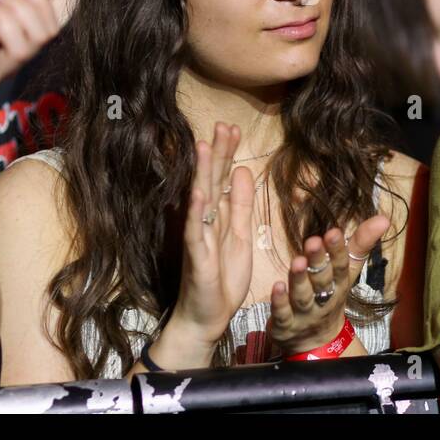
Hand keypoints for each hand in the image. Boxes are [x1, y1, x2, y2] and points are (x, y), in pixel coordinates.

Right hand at [166, 124, 256, 350]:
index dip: (228, 154)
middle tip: (221, 125)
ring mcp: (199, 236)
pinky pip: (196, 229)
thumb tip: (243, 171)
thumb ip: (241, 204)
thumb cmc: (222, 277)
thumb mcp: (240, 235)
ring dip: (203, 172)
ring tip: (204, 145)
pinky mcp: (196, 255)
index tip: (232, 128)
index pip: (223, 178)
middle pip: (212, 180)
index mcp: (218, 215)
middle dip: (217, 153)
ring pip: (201, 198)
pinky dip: (197, 210)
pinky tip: (198, 191)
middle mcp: (205, 220)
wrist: (208, 315)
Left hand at [268, 214, 388, 356]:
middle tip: (313, 241)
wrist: (318, 344)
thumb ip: (361, 243)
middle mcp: (323, 298)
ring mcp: (304, 313)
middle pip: (322, 280)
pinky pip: (283, 314)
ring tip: (297, 262)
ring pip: (302, 296)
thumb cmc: (330, 296)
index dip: (338, 250)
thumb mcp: (347, 272)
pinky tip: (277, 286)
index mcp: (339, 283)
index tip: (334, 232)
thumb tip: (383, 218)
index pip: (341, 266)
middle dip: (318, 261)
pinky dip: (280, 301)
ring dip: (299, 279)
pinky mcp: (286, 325)